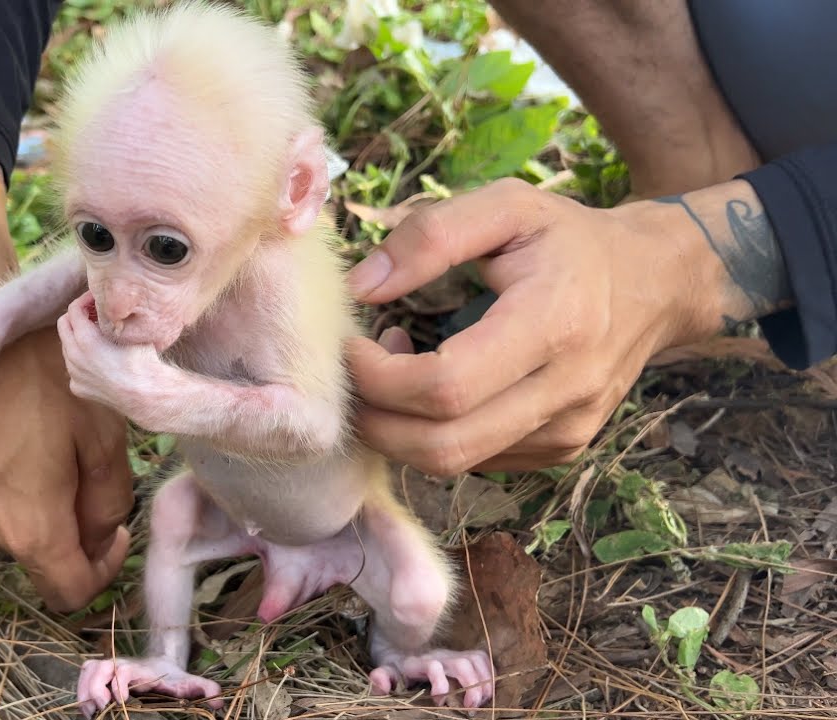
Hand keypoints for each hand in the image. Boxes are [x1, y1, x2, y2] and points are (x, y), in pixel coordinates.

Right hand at [0, 146, 134, 610]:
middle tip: (71, 464)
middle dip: (57, 520)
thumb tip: (103, 534)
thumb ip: (109, 498)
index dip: (100, 568)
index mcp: (27, 527)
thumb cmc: (38, 375)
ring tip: (29, 439)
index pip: (69, 588)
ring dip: (15, 496)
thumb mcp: (98, 432)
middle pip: (31, 548)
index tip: (111, 534)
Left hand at [56, 291, 165, 419]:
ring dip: (78, 338)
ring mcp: (73, 374)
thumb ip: (112, 317)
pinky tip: (100, 360)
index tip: (95, 298)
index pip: (74, 309)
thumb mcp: (129, 331)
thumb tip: (110, 304)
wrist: (147, 395)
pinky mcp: (77, 387)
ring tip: (98, 336)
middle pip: (64, 325)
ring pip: (67, 347)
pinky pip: (74, 367)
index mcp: (85, 339)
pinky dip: (82, 360)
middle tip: (94, 313)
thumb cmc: (143, 360)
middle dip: (77, 316)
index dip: (85, 299)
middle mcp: (74, 357)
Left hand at [343, 177, 736, 474]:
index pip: (445, 387)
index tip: (351, 344)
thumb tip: (361, 287)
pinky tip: (430, 387)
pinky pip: (475, 461)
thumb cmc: (570, 239)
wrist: (657, 283)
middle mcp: (567, 391)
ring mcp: (568, 431)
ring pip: (453, 463)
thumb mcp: (507, 206)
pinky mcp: (561, 450)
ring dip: (398, 429)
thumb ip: (430, 235)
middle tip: (357, 369)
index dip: (379, 377)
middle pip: (442, 445)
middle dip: (376, 418)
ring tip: (393, 370)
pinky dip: (432, 434)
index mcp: (553, 324)